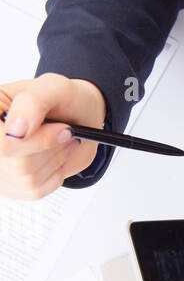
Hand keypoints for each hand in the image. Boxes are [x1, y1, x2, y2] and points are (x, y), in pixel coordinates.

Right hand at [0, 74, 104, 198]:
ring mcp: (0, 164)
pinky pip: (34, 191)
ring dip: (55, 161)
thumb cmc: (64, 100)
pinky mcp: (10, 184)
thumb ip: (32, 102)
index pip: (3, 143)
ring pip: (26, 179)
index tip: (63, 129)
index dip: (30, 141)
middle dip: (50, 149)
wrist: (78, 117)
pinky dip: (54, 176)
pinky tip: (56, 157)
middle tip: (67, 132)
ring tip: (64, 142)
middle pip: (14, 163)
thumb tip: (16, 129)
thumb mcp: (54, 88)